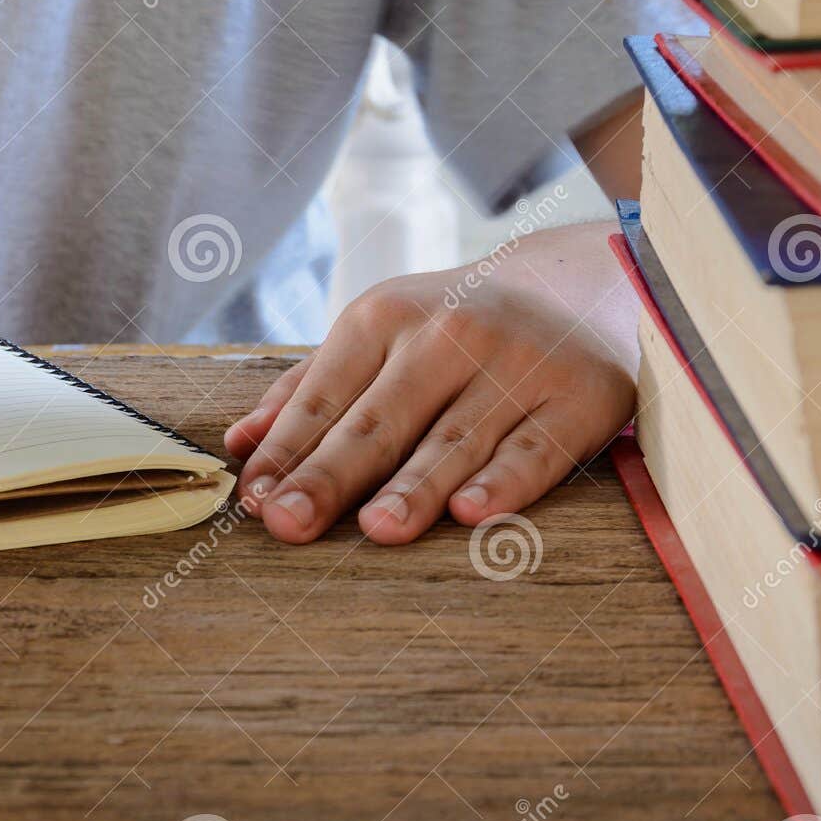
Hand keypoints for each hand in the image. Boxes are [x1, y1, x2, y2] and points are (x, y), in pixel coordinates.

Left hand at [223, 222, 636, 543]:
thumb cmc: (448, 331)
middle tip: (288, 523)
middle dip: (329, 476)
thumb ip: (307, 390)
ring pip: (454, 440)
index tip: (253, 500)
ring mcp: (517, 366)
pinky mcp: (579, 400)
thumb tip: (240, 444)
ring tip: (376, 528)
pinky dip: (505, 481)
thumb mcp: (375, 336)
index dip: (286, 451)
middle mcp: (449, 334)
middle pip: (379, 422)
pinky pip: (536, 451)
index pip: (323, 396)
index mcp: (384, 316)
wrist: (576, 292)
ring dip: (414, 487)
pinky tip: (471, 512)